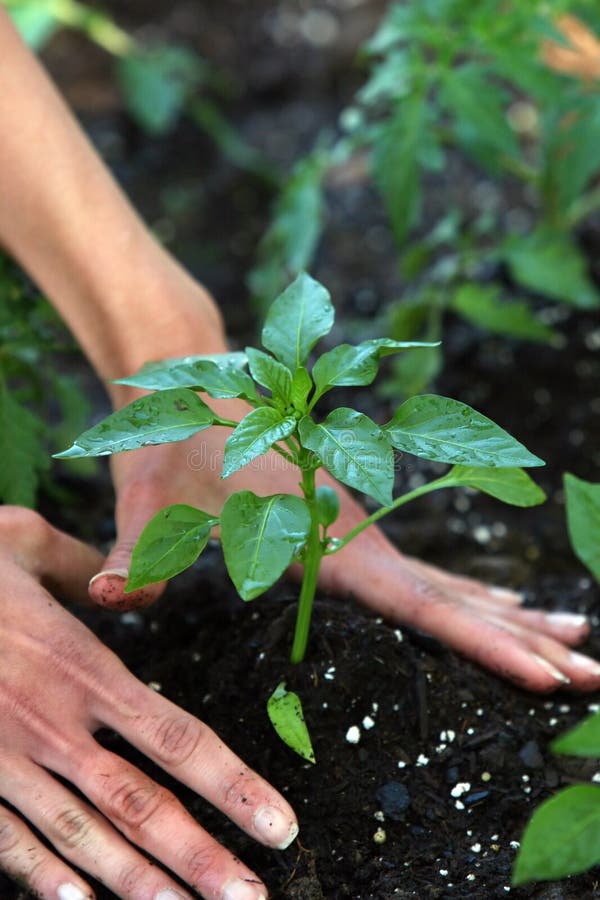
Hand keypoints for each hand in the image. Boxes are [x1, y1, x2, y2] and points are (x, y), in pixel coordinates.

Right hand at [0, 506, 296, 899]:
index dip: (234, 785)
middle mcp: (53, 723)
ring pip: (83, 834)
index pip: (177, 738)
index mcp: (82, 666)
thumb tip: (123, 582)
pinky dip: (44, 878)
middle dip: (200, 856)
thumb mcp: (24, 543)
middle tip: (251, 899)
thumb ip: (85, 567)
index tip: (278, 823)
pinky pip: (7, 840)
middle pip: (141, 803)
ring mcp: (5, 757)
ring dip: (138, 883)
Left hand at [89, 398, 599, 693]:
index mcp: (329, 538)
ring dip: (513, 617)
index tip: (549, 674)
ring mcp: (362, 526)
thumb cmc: (174, 443)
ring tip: (575, 642)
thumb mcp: (151, 504)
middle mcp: (360, 533)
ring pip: (452, 581)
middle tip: (595, 675)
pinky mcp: (353, 523)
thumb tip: (109, 602)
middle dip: (528, 640)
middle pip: (458, 596)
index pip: (423, 604)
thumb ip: (136, 559)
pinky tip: (502, 608)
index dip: (486, 643)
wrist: (194, 380)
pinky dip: (473, 595)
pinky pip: (427, 570)